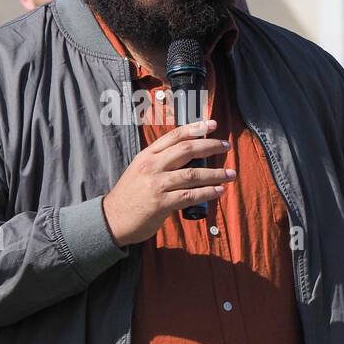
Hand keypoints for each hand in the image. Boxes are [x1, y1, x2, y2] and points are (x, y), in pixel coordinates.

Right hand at [102, 118, 232, 245]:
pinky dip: (207, 192)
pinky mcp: (161, 203)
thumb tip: (190, 159)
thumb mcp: (141, 171)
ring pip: (192, 174)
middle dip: (210, 146)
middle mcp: (152, 166)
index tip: (212, 124)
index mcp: (147, 156)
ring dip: (216, 174)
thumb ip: (161, 163)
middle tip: (226, 146)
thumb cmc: (131, 195)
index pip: (174, 136)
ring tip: (231, 174)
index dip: (195, 128)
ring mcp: (156, 184)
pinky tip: (219, 191)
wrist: (112, 219)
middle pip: (186, 150)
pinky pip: (190, 196)